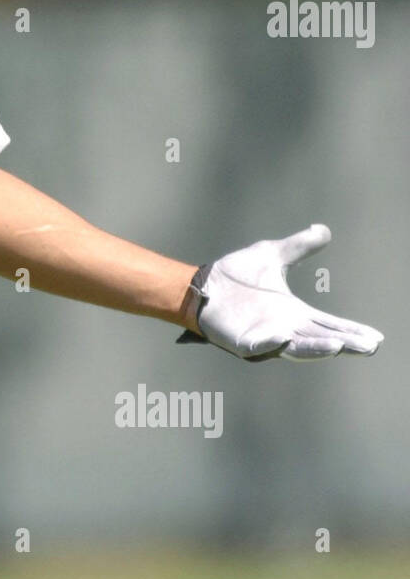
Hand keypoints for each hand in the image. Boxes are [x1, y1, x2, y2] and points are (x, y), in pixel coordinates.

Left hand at [178, 225, 382, 360]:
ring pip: (296, 347)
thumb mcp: (272, 255)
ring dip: (316, 348)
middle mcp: (284, 328)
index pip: (329, 325)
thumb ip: (298, 246)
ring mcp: (264, 337)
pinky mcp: (242, 342)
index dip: (351, 331)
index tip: (375, 338)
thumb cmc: (236, 276)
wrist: (203, 284)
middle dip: (344, 343)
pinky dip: (272, 343)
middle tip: (368, 346)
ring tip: (338, 346)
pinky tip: (284, 338)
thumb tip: (324, 230)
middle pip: (320, 339)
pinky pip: (260, 345)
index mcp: (294, 313)